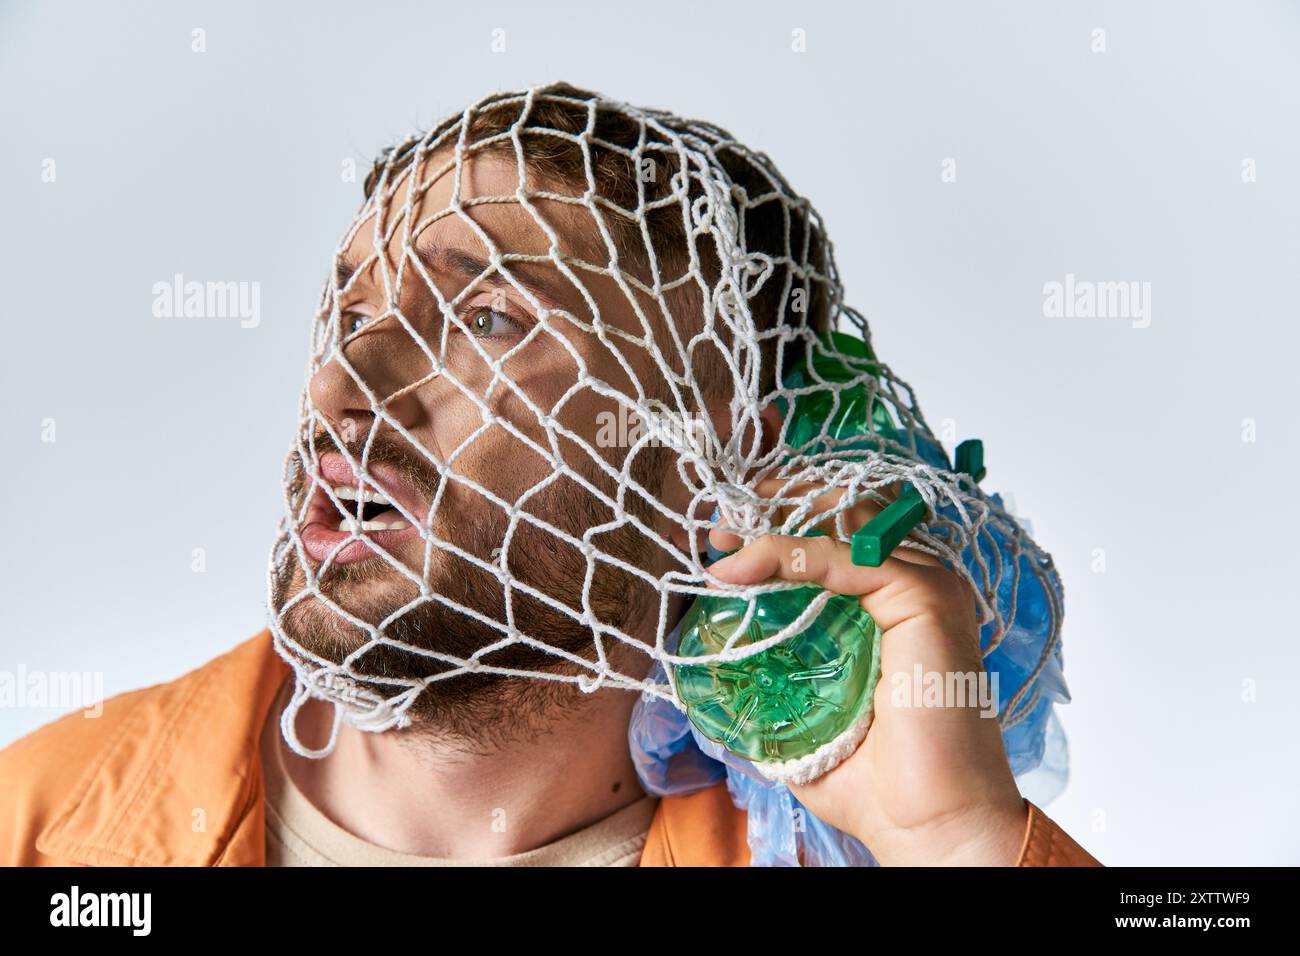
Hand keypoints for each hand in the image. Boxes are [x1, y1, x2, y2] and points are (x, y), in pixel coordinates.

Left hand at [705, 492, 1028, 865]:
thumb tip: (710, 671)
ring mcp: (927, 584)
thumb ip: (772, 681)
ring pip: (844, 519)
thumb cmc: (878, 781)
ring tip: (721, 541)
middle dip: (772, 508)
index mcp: (896, 602)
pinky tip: (740, 568)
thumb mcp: (804, 715)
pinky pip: (845, 555)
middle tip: (717, 531)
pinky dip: (785, 553)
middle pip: (843, 509)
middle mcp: (917, 582)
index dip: (778, 522)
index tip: (723, 542)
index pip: (838, 530)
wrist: (926, 824)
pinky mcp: (925, 597)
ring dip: (773, 522)